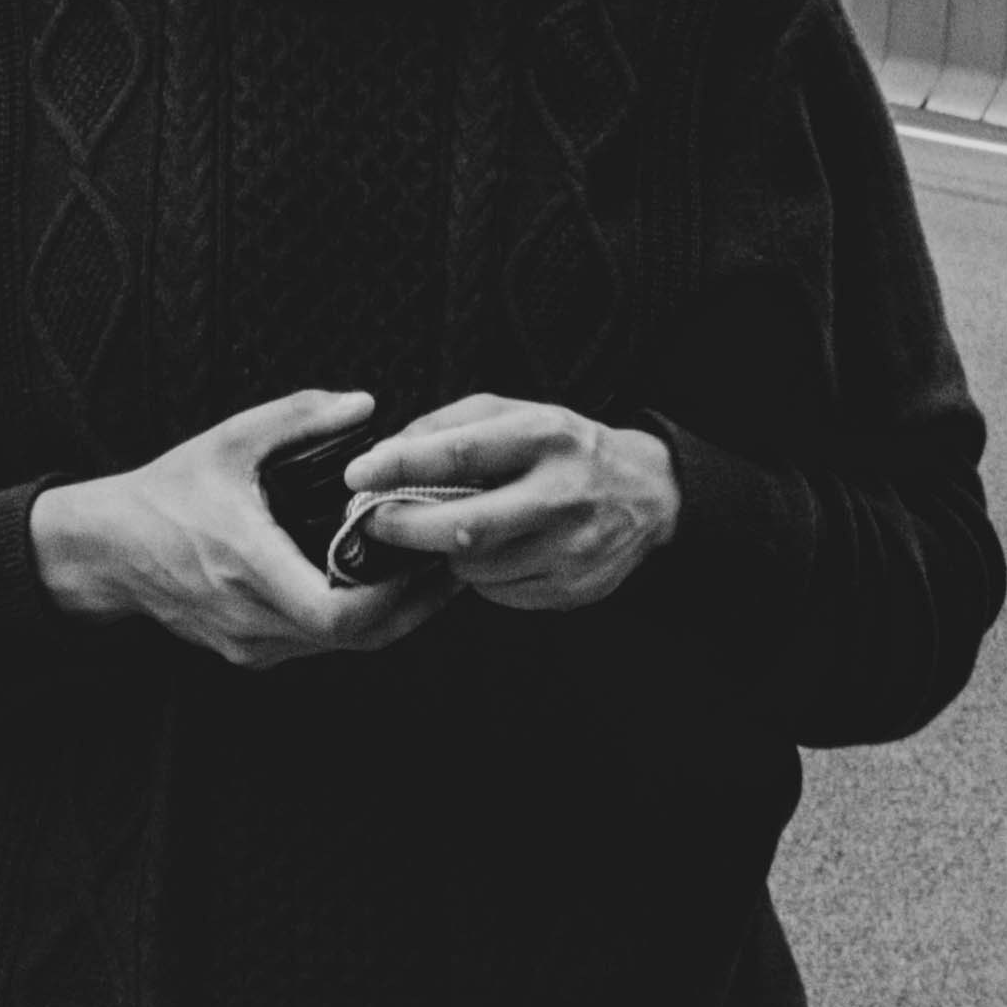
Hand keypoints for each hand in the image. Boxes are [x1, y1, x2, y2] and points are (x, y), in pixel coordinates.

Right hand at [30, 388, 453, 671]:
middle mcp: (253, 617)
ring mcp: (250, 644)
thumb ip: (298, 417)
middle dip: (410, 606)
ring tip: (423, 569)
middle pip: (355, 638)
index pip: (339, 613)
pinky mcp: (247, 652)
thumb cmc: (169, 492)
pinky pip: (314, 644)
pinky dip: (352, 620)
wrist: (109, 550)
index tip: (428, 559)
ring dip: (386, 616)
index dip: (394, 596)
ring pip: (338, 648)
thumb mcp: (231, 439)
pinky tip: (372, 583)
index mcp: (250, 564)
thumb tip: (364, 404)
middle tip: (449, 562)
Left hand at [343, 395, 681, 613]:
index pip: (460, 453)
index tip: (359, 473)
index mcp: (544, 436)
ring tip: (457, 529)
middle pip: (464, 526)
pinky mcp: (572, 590)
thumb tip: (390, 451)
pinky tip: (498, 552)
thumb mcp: (517, 413)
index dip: (402, 465)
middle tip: (374, 523)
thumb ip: (453, 424)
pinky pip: (499, 593)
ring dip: (447, 553)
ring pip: (475, 566)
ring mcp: (569, 549)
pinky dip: (482, 576)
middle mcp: (561, 494)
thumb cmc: (565, 446)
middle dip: (406, 528)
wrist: (647, 494)